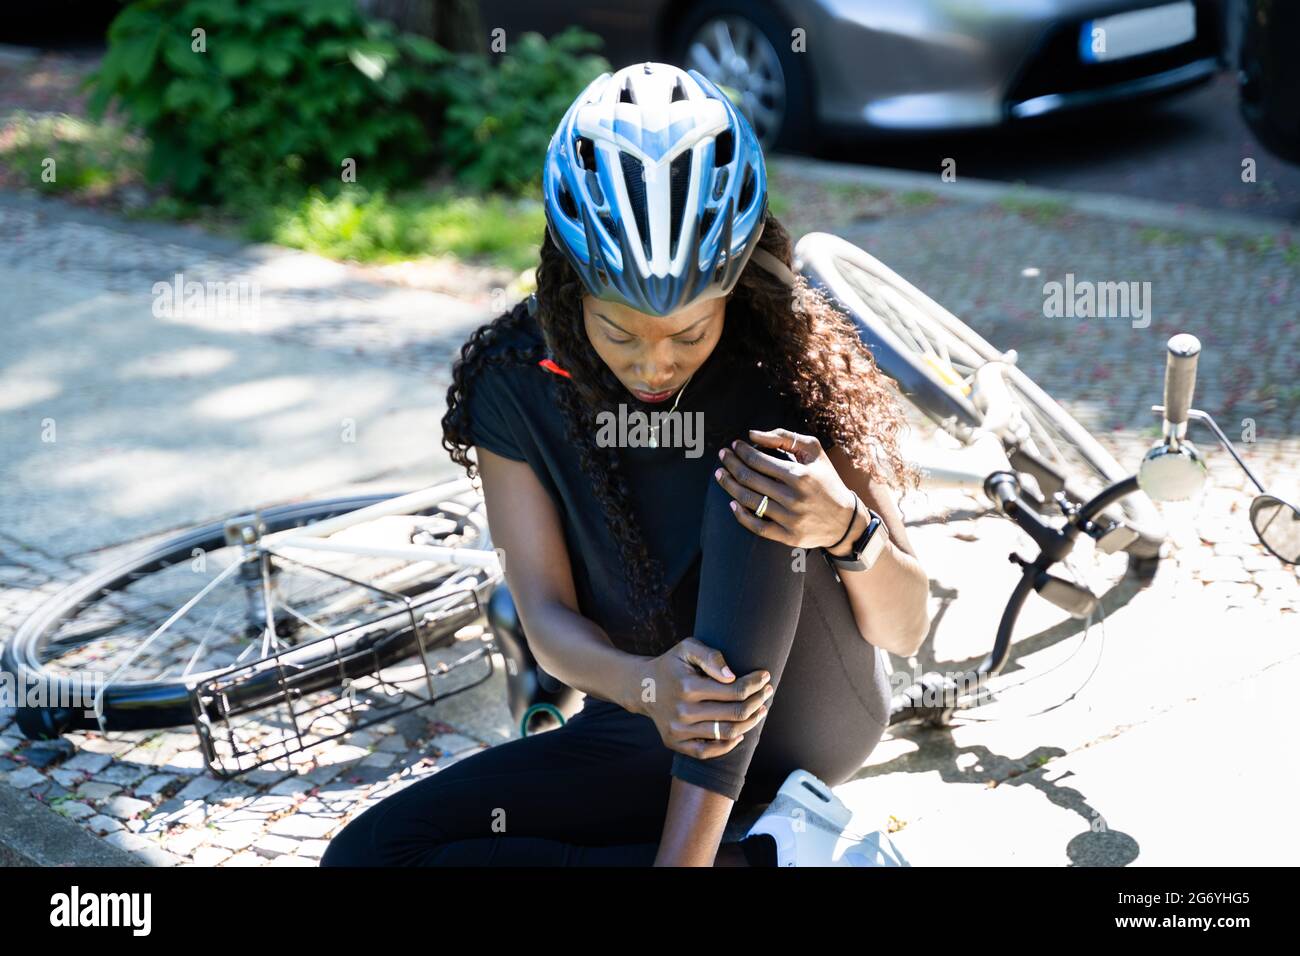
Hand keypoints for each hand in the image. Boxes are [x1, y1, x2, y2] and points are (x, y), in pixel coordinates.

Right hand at [639, 637, 772, 758]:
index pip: (734, 690)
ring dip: (750, 722)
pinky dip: (728, 745)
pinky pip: (707, 751)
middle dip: (758, 702)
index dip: (755, 684)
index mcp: (688, 686)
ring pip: (726, 733)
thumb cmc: (672, 665)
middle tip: (767, 693)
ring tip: (760, 710)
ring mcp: (678, 730)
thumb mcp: (687, 648)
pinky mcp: (675, 743)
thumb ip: (711, 656)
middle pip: (734, 713)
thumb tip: (731, 676)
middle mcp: (682, 712)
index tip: (764, 677)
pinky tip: (740, 733)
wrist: (643, 687)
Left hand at [715, 427, 858, 550]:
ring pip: (749, 501)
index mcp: (799, 474)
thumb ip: (784, 438)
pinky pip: (757, 526)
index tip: (733, 446)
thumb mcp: (814, 452)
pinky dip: (741, 515)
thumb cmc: (827, 481)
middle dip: (731, 465)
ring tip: (721, 475)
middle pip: (749, 479)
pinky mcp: (788, 536)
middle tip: (722, 457)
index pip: (759, 460)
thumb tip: (753, 435)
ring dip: (729, 486)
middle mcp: (794, 497)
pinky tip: (732, 503)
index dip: (742, 452)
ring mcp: (790, 518)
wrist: (845, 520)